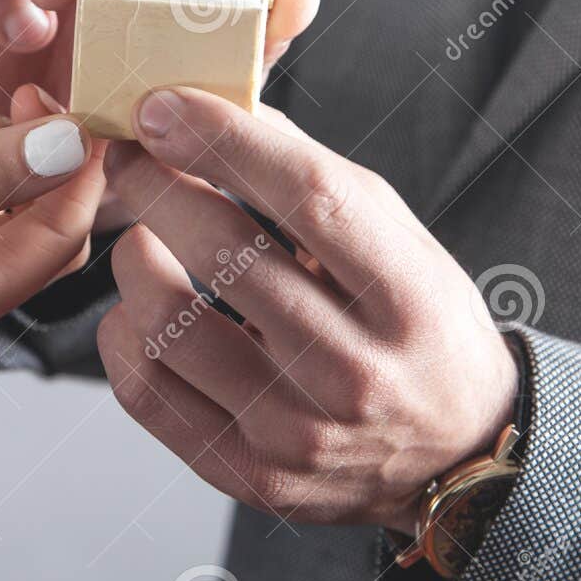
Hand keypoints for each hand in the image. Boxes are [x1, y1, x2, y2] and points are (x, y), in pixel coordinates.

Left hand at [96, 87, 517, 535]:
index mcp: (406, 298)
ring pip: (167, 323)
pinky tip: (138, 308)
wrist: (458, 452)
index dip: (223, 140)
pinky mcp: (248, 476)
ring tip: (144, 239)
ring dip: (135, 259)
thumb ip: (314, 176)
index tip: (164, 104)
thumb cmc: (419, 327)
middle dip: (157, 186)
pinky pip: (145, 390)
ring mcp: (296, 433)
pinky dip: (122, 333)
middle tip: (132, 156)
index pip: (309, 197)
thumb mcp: (400, 240)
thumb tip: (221, 106)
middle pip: (225, 253)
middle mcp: (353, 372)